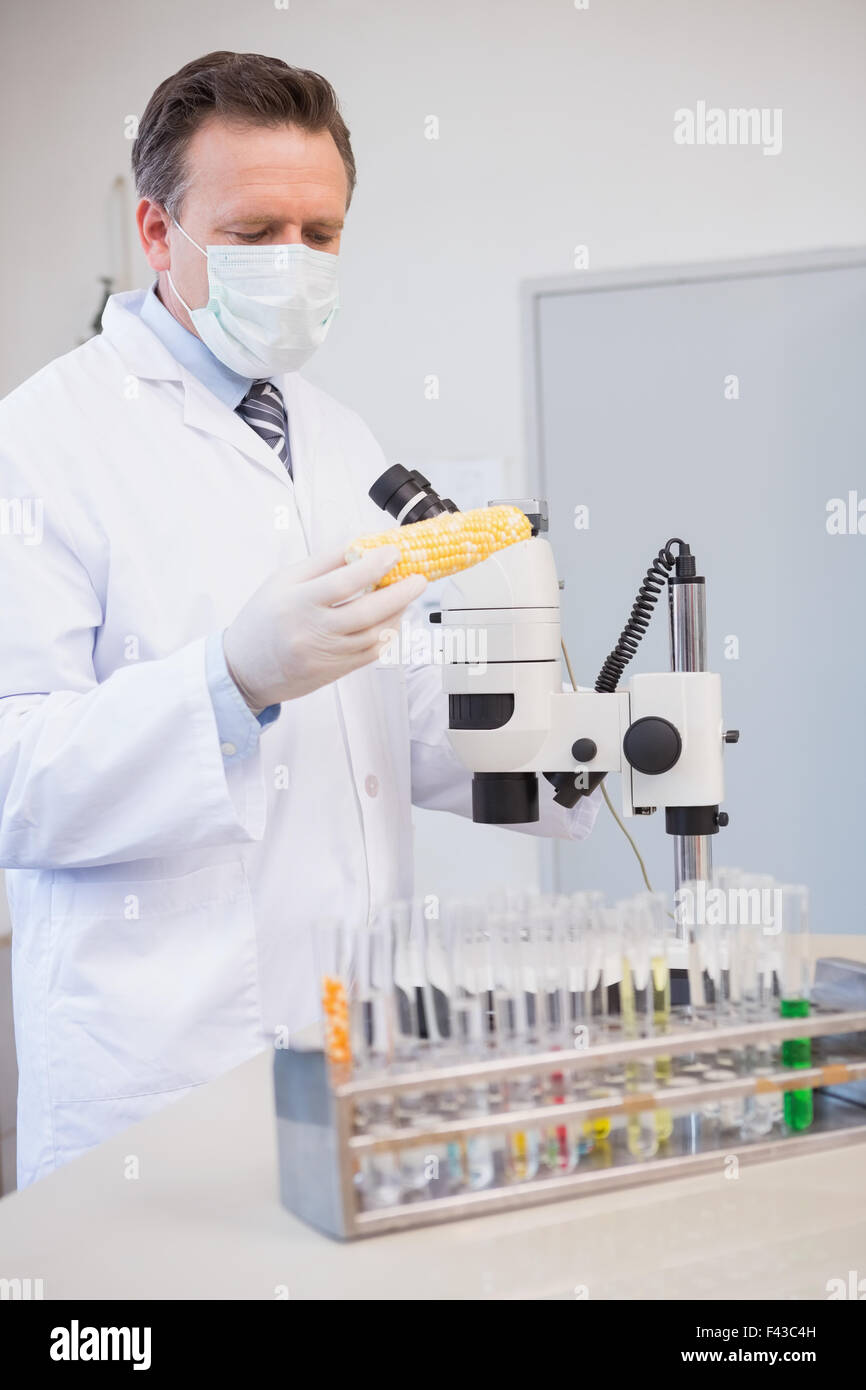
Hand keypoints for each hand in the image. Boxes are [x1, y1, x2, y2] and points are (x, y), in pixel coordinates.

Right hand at [222, 546, 425, 709]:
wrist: (244, 670)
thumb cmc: (262, 620)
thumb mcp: (282, 581)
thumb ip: (322, 563)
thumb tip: (361, 546)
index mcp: (297, 603)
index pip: (343, 582)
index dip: (374, 566)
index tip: (394, 553)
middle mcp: (313, 632)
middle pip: (367, 612)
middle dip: (399, 593)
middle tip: (419, 578)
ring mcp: (326, 656)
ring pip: (374, 634)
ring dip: (397, 614)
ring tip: (407, 596)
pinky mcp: (335, 672)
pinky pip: (371, 653)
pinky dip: (388, 634)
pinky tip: (393, 619)